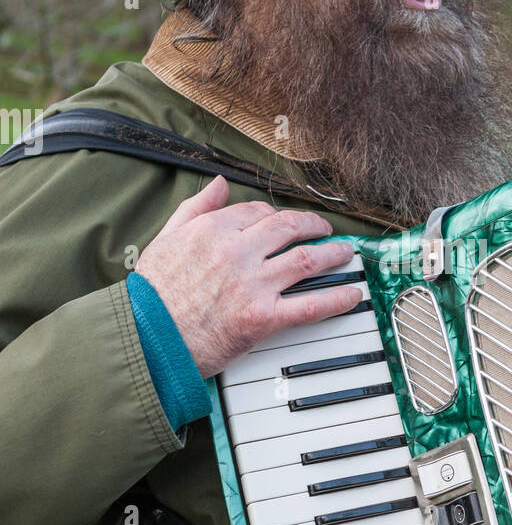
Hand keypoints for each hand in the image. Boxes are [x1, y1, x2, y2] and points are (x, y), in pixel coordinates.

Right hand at [135, 176, 360, 377]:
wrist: (147, 340)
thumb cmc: (152, 297)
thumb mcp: (166, 239)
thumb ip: (195, 208)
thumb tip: (219, 184)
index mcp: (213, 230)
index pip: (258, 212)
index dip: (277, 216)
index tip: (285, 223)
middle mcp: (237, 252)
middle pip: (289, 228)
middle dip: (313, 225)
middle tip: (325, 229)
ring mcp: (253, 284)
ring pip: (306, 259)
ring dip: (332, 254)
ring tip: (345, 253)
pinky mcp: (262, 317)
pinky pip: (309, 304)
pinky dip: (336, 299)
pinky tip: (351, 295)